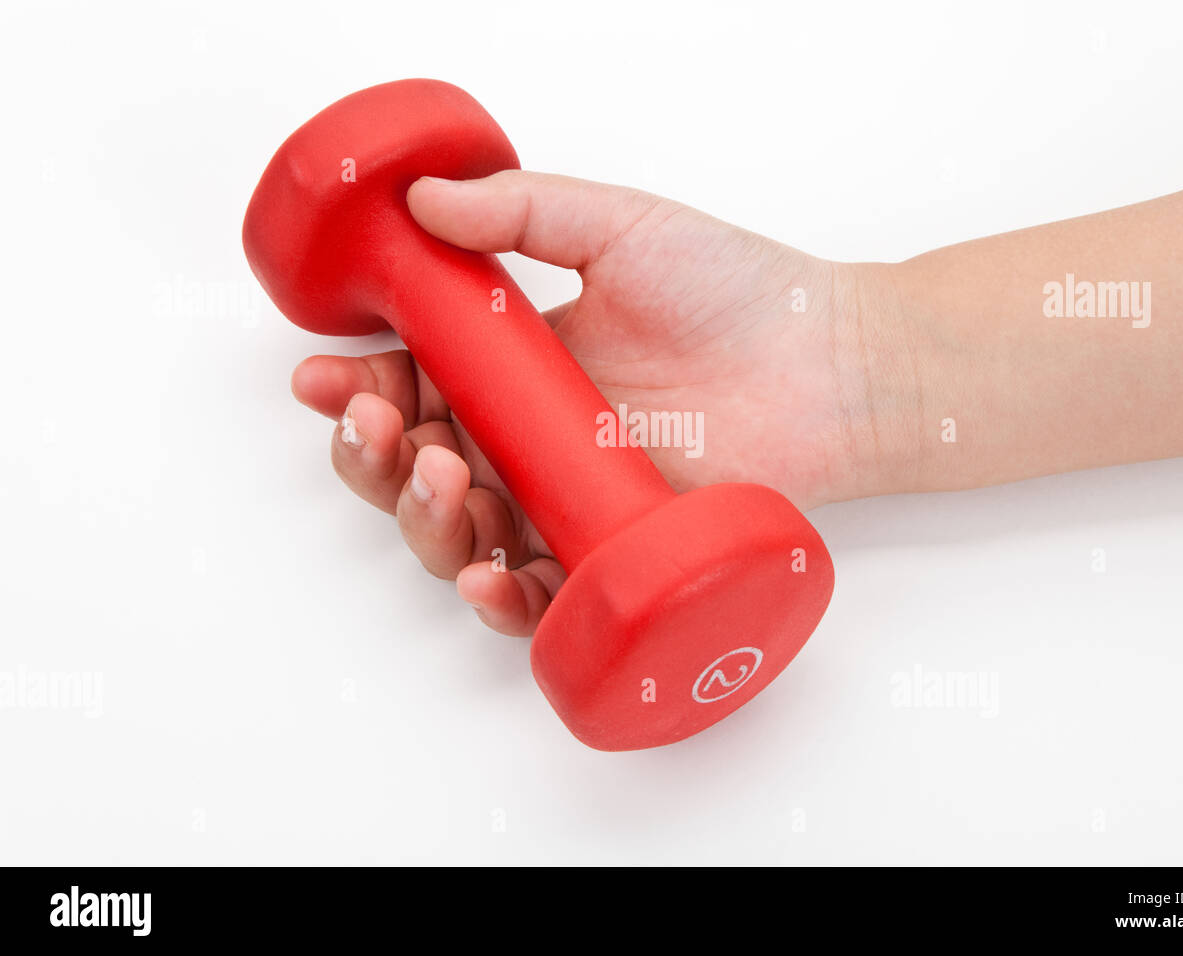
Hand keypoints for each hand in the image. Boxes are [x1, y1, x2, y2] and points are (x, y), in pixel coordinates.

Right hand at [290, 172, 899, 635]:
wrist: (828, 362)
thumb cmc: (735, 292)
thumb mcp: (619, 228)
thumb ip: (520, 213)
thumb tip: (421, 202)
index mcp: (512, 368)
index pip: (406, 386)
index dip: (351, 389)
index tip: (320, 377)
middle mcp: (526, 439)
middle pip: (410, 471)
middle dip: (370, 459)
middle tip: (381, 428)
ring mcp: (565, 499)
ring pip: (458, 539)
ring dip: (422, 522)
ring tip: (444, 478)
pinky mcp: (612, 551)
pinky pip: (541, 597)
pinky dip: (502, 602)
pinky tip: (488, 578)